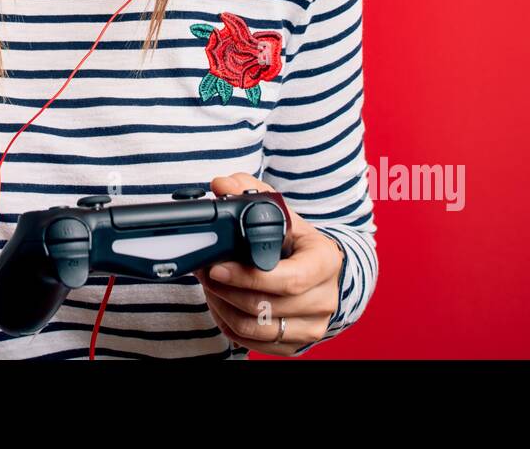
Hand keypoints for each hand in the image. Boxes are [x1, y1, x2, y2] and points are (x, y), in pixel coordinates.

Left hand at [192, 173, 342, 356]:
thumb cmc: (296, 240)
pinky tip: (221, 304)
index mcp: (325, 262)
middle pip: (266, 306)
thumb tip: (221, 185)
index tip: (216, 266)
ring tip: (210, 286)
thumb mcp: (280, 210)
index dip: (247, 276)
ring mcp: (313, 326)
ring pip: (256, 328)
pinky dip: (229, 325)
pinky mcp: (296, 345)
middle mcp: (324, 298)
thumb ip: (248, 190)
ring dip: (223, 308)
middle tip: (204, 272)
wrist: (320, 268)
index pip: (287, 279)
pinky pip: (254, 343)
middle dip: (226, 290)